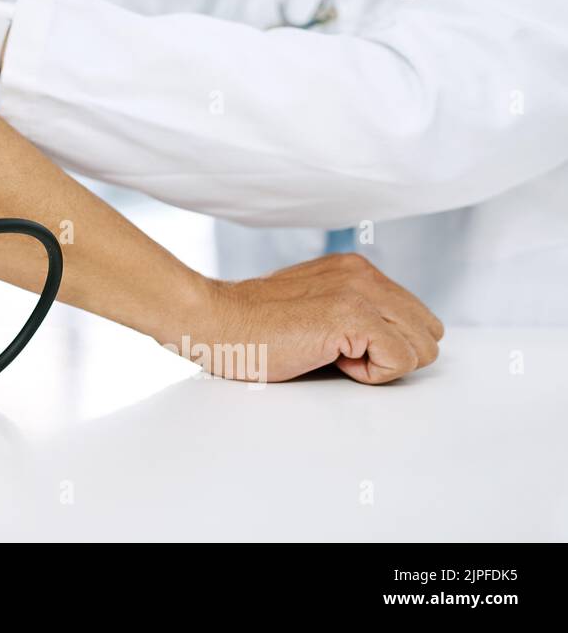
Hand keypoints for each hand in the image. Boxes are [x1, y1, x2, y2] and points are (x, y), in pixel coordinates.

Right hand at [190, 253, 443, 383]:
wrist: (213, 321)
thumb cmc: (251, 328)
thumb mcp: (313, 307)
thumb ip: (352, 312)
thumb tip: (389, 344)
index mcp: (356, 270)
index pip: (417, 317)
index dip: (387, 344)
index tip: (342, 346)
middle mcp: (364, 274)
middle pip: (429, 332)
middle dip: (394, 354)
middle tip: (341, 354)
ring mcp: (360, 292)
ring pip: (423, 347)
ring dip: (382, 364)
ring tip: (332, 355)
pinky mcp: (352, 315)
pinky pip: (401, 360)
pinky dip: (372, 374)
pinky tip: (331, 360)